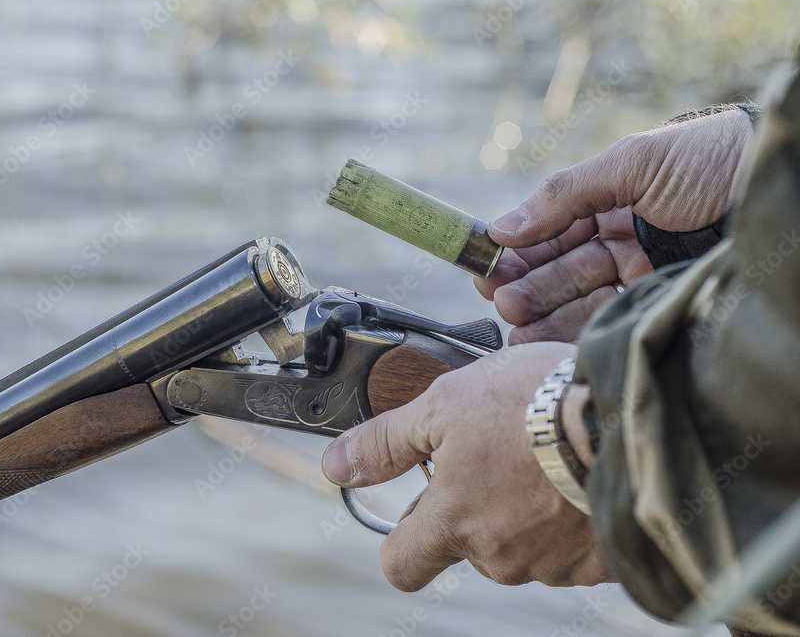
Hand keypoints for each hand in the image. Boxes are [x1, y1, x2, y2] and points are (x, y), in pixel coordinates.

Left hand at [321, 342, 609, 590]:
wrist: (631, 415)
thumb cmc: (536, 404)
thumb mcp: (443, 405)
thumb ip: (385, 443)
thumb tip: (337, 466)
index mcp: (453, 523)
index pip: (402, 564)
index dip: (401, 541)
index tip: (416, 508)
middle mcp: (500, 556)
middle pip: (467, 544)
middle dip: (475, 504)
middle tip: (498, 449)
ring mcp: (554, 564)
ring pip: (522, 543)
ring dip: (526, 507)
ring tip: (545, 452)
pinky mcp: (602, 561)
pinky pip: (574, 545)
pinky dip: (572, 515)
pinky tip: (581, 471)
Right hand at [475, 108, 753, 343]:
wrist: (778, 185)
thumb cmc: (709, 159)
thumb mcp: (630, 162)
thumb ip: (564, 194)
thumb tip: (502, 228)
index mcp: (610, 198)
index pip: (552, 230)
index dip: (518, 250)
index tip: (486, 268)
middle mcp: (621, 238)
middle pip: (561, 269)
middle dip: (527, 286)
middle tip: (501, 302)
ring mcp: (640, 273)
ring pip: (580, 298)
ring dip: (543, 313)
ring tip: (514, 326)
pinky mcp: (658, 301)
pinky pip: (609, 318)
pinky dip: (574, 330)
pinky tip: (545, 340)